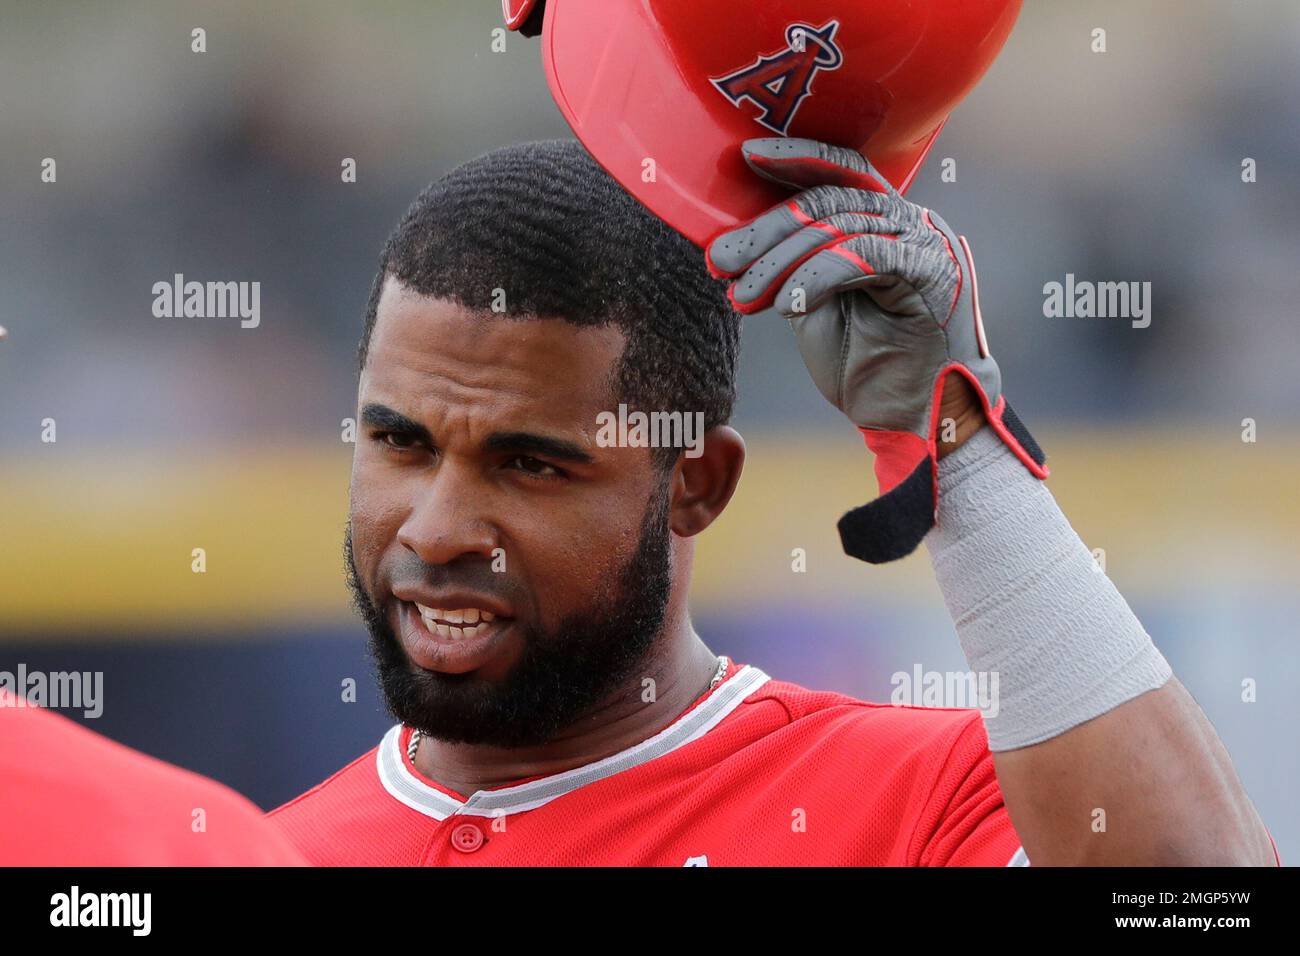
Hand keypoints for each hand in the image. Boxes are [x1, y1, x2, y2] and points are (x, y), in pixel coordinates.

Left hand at [706, 138, 1046, 562]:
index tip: (744, 156)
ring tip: (741, 294)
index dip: (793, 158)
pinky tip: (788, 302)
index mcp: (883, 220)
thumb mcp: (811, 305)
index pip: (838, 170)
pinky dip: (820, 274)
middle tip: (719, 261)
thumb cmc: (863, 364)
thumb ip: (789, 265)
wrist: (910, 418)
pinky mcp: (933, 271)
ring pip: (840, 225)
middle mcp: (909, 221)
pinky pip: (866, 255)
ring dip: (780, 260)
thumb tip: (731, 243)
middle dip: (765, 230)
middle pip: (828, 199)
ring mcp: (926, 242)